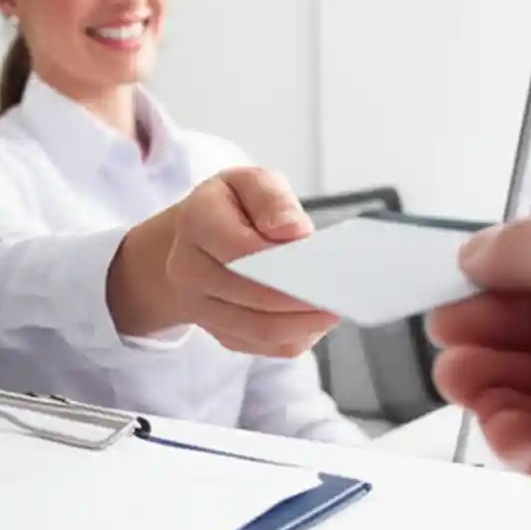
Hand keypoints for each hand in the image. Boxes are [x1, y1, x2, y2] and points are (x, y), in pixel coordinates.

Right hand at [109, 167, 337, 357]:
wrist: (196, 240)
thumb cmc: (232, 207)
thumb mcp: (251, 182)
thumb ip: (273, 198)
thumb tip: (294, 232)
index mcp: (195, 223)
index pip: (241, 251)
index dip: (285, 260)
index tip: (323, 261)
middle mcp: (187, 270)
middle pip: (253, 297)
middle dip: (302, 298)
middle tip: (342, 293)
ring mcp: (200, 308)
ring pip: (260, 329)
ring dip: (304, 323)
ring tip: (336, 308)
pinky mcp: (219, 333)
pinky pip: (263, 347)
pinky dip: (296, 336)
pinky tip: (315, 320)